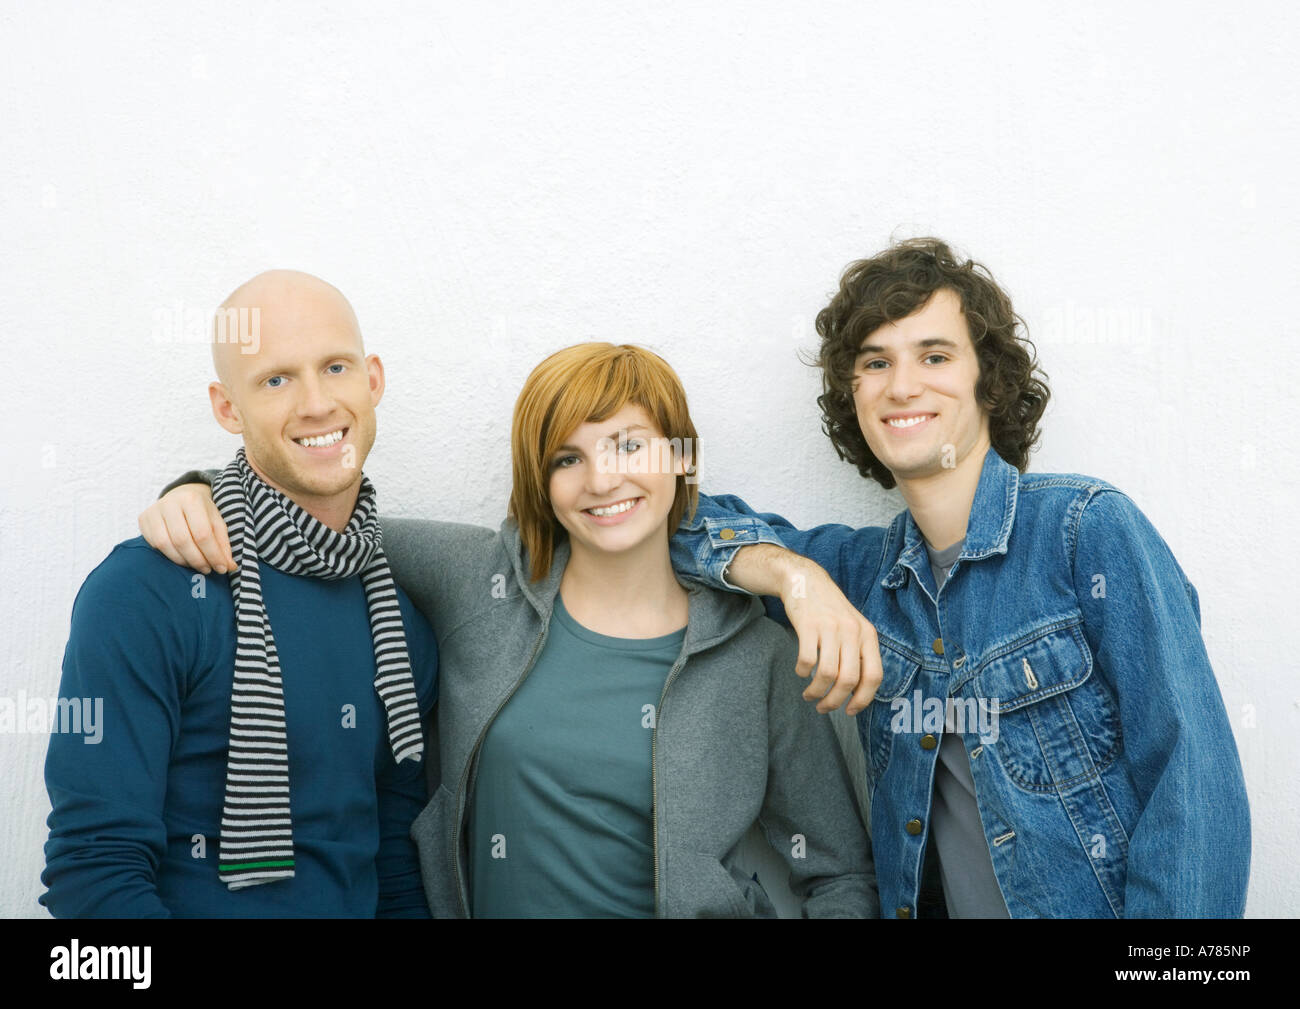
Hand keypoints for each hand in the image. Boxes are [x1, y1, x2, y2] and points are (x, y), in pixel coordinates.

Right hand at [137, 483, 233, 573]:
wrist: (181, 496)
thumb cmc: (202, 512)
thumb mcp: (217, 523)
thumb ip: (223, 544)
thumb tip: (229, 567)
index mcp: (192, 499)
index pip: (203, 533)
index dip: (213, 554)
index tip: (222, 568)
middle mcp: (170, 503)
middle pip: (182, 540)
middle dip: (197, 560)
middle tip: (207, 569)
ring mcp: (154, 511)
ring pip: (165, 544)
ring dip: (183, 561)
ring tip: (196, 565)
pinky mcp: (143, 519)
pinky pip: (154, 545)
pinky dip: (170, 555)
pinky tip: (182, 557)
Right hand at [779, 559, 882, 715]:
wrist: (806, 580)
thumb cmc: (830, 611)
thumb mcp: (853, 628)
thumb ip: (859, 654)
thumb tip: (857, 692)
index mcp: (868, 635)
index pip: (874, 676)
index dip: (863, 699)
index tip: (849, 711)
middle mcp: (853, 632)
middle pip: (849, 680)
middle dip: (835, 701)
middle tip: (823, 708)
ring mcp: (831, 628)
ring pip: (828, 674)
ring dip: (816, 691)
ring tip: (809, 695)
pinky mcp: (809, 625)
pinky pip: (807, 660)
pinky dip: (803, 672)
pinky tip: (800, 672)